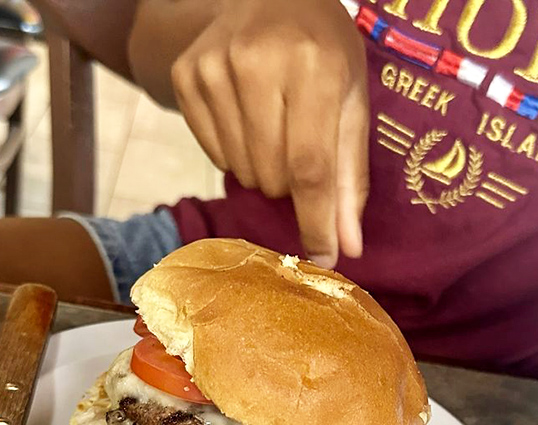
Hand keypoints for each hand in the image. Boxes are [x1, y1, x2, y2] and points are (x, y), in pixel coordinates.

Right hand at [170, 0, 368, 266]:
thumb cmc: (322, 52)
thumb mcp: (351, 102)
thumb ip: (350, 177)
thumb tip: (346, 248)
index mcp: (314, 66)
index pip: (311, 167)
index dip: (316, 221)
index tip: (322, 259)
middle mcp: (259, 61)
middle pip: (273, 178)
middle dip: (291, 184)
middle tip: (299, 145)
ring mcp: (215, 67)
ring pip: (241, 173)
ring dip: (263, 170)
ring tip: (273, 128)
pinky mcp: (186, 76)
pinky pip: (213, 156)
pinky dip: (235, 154)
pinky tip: (246, 119)